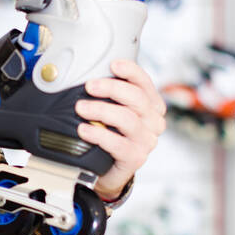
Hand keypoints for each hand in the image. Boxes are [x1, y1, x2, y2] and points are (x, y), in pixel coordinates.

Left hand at [76, 59, 166, 200]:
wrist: (107, 170)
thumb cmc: (110, 135)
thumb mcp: (113, 112)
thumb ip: (109, 95)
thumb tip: (85, 75)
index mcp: (151, 106)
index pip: (145, 83)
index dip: (131, 71)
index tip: (113, 64)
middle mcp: (153, 123)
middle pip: (137, 98)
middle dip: (111, 88)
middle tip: (90, 86)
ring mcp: (146, 141)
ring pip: (127, 119)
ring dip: (101, 110)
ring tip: (81, 108)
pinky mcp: (135, 158)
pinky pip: (117, 143)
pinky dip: (98, 134)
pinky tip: (83, 130)